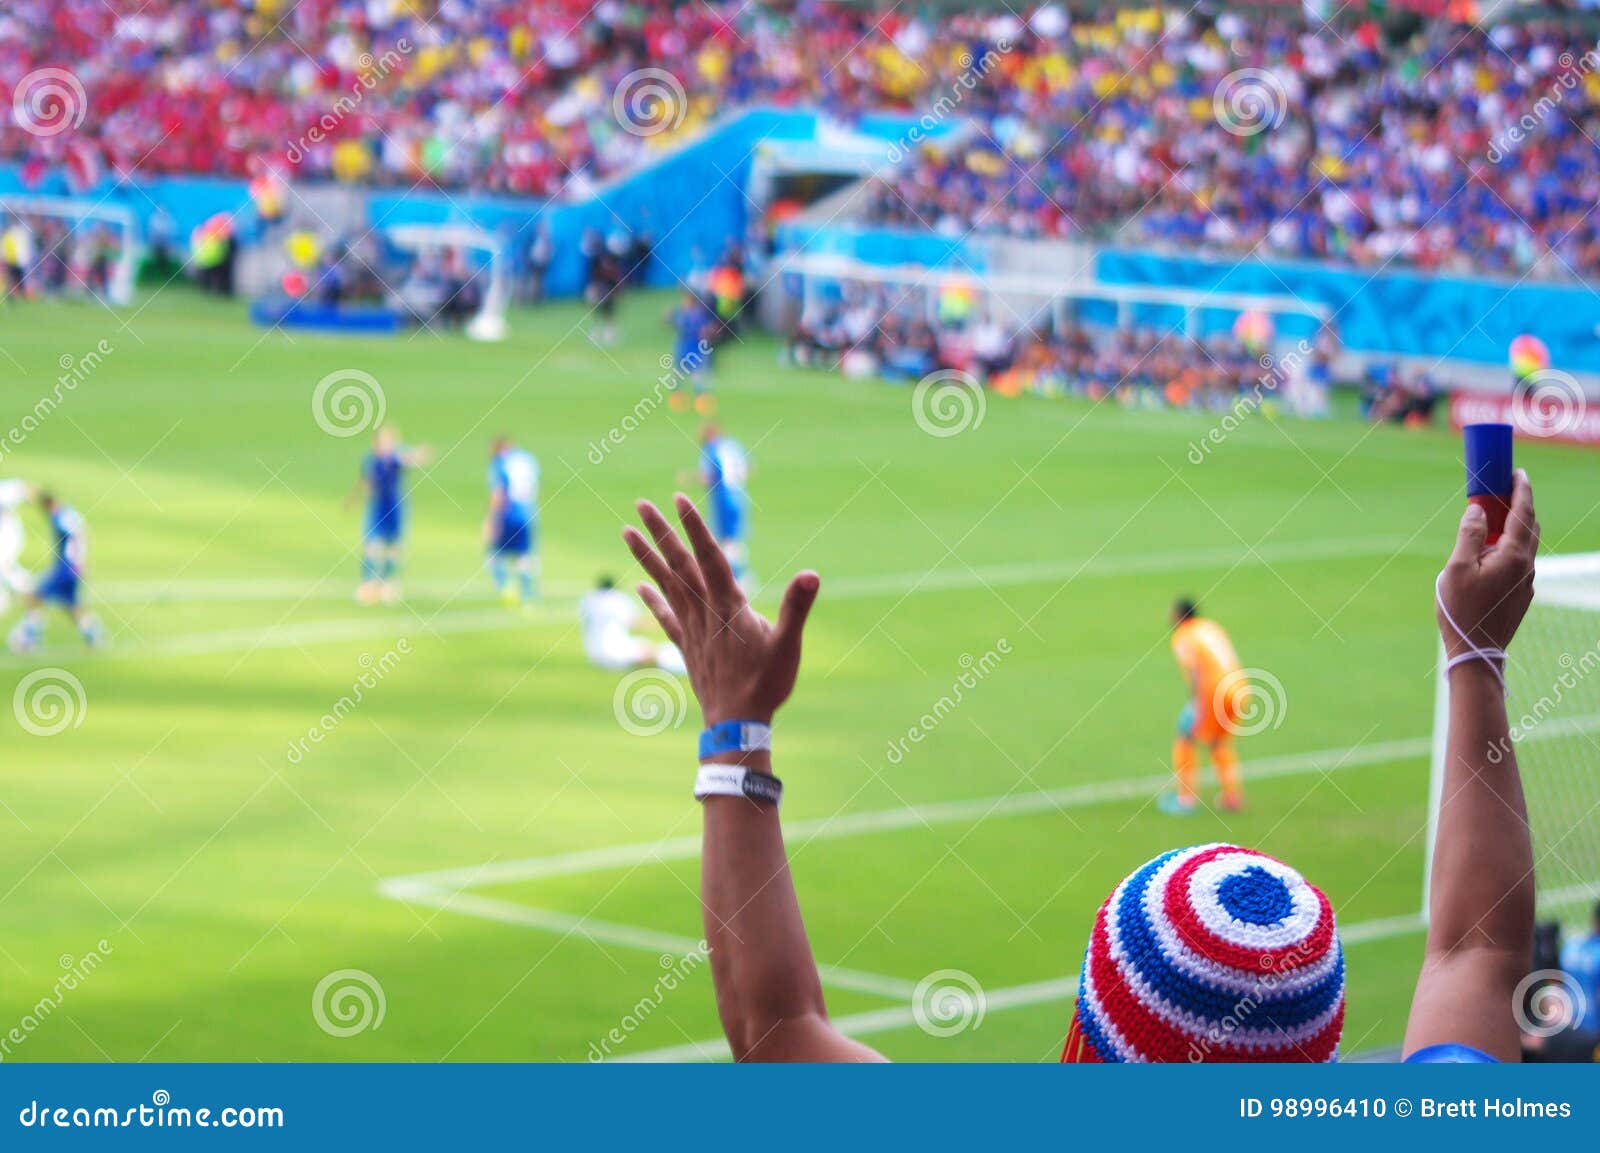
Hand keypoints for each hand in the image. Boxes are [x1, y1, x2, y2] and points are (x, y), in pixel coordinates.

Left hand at [623, 494, 817, 725]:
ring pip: (665, 585)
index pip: (709, 557)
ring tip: (625, 532)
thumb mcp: (788, 644)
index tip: (679, 500)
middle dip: (661, 532)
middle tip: (642, 504)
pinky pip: (665, 617)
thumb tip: (812, 574)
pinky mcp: (687, 646)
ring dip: (646, 557)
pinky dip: (651, 600)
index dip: (694, 528)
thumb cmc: (766, 684)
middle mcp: (704, 612)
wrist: (736, 724)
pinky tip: (638, 586)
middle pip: (679, 564)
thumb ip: (798, 607)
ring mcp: (691, 629)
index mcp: (729, 606)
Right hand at [1437, 469, 1538, 660]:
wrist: (1478, 652)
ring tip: (1492, 520)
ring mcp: (1526, 582)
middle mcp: (1527, 566)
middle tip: (1504, 490)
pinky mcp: (1521, 595)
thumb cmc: (1462, 611)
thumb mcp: (1456, 569)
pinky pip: (1518, 562)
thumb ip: (1469, 536)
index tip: (1517, 472)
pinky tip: (1490, 555)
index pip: (1523, 513)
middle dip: (1520, 505)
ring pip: (1525, 545)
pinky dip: (1509, 547)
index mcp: (1513, 556)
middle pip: (1530, 526)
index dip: (1521, 489)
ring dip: (1513, 527)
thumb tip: (1476, 511)